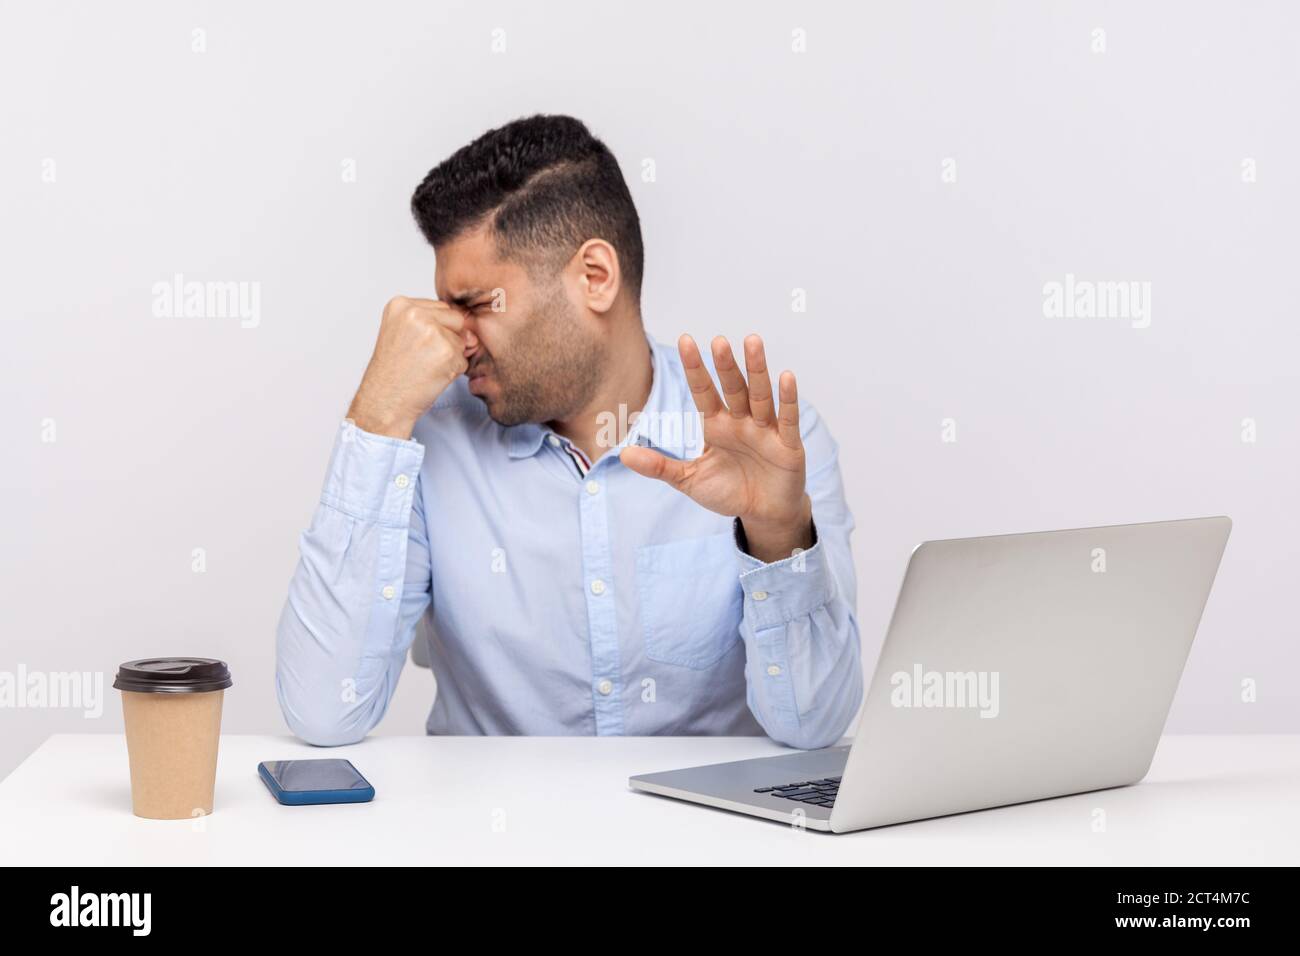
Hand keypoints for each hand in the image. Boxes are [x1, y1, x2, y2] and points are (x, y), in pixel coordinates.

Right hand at [346, 296, 467, 438]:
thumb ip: (436, 325)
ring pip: (461, 341)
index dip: (435, 330)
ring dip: (449, 357)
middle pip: (455, 320)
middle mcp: (416, 313)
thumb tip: (472, 335)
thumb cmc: (392, 373)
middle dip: (446, 340)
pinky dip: (452, 372)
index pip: (440, 308)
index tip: (416, 345)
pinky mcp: (447, 352)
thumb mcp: (404, 336)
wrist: (384, 401)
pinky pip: (464, 360)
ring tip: (424, 367)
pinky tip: (431, 376)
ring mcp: (433, 332)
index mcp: (401, 305)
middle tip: (421, 357)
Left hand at [620, 334, 812, 562]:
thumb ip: (660, 466)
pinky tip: (786, 377)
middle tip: (718, 340)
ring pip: (760, 395)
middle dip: (725, 365)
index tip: (685, 340)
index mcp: (716, 425)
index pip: (703, 391)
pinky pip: (787, 419)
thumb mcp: (689, 480)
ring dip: (757, 369)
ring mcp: (766, 431)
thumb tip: (623, 454)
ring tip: (752, 342)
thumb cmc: (729, 492)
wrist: (764, 514)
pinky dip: (788, 399)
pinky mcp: (788, 446)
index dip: (695, 368)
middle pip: (732, 388)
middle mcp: (741, 421)